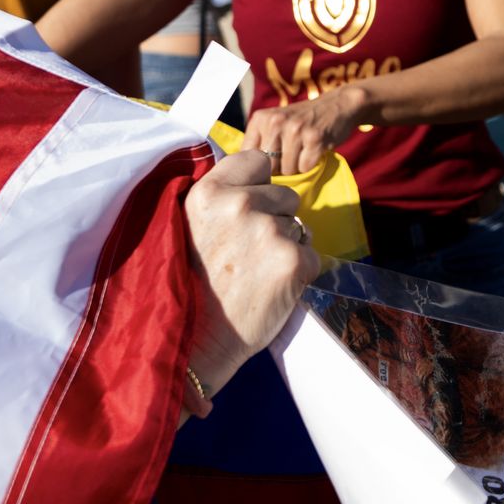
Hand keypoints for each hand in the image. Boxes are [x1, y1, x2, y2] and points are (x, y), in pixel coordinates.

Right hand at [183, 150, 318, 391]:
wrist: (197, 343)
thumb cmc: (192, 286)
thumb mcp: (191, 226)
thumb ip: (221, 196)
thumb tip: (260, 172)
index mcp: (208, 193)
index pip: (257, 160)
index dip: (258, 184)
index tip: (246, 208)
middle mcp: (239, 205)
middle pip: (286, 194)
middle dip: (275, 218)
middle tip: (247, 254)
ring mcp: (269, 232)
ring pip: (300, 227)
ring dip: (288, 247)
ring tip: (256, 273)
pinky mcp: (293, 261)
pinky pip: (313, 256)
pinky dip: (300, 273)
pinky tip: (272, 289)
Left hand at [241, 88, 367, 175]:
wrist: (336, 105)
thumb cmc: (302, 120)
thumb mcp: (275, 123)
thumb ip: (260, 142)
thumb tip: (246, 175)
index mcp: (261, 118)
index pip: (247, 155)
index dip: (257, 167)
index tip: (269, 166)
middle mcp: (275, 121)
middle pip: (268, 166)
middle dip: (279, 168)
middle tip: (290, 156)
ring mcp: (295, 129)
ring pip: (287, 169)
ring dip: (296, 167)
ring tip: (303, 151)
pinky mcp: (314, 138)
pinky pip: (305, 168)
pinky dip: (310, 165)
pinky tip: (314, 151)